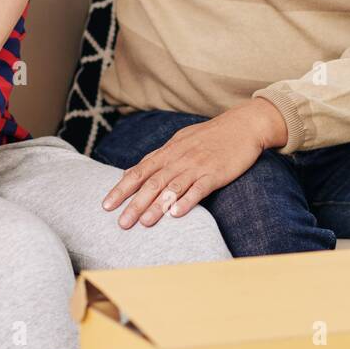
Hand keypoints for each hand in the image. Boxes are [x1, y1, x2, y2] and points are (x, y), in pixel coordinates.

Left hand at [101, 97, 288, 228]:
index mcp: (168, 152)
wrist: (242, 125)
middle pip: (152, 182)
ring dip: (157, 206)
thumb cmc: (209, 135)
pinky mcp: (215, 173)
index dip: (122, 188)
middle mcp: (179, 159)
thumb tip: (135, 171)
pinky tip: (177, 215)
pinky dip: (187, 201)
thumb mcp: (180, 141)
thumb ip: (158, 158)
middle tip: (121, 223)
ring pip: (173, 187)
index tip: (106, 205)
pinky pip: (199, 189)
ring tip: (144, 223)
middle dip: (135, 203)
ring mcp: (197, 166)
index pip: (139, 171)